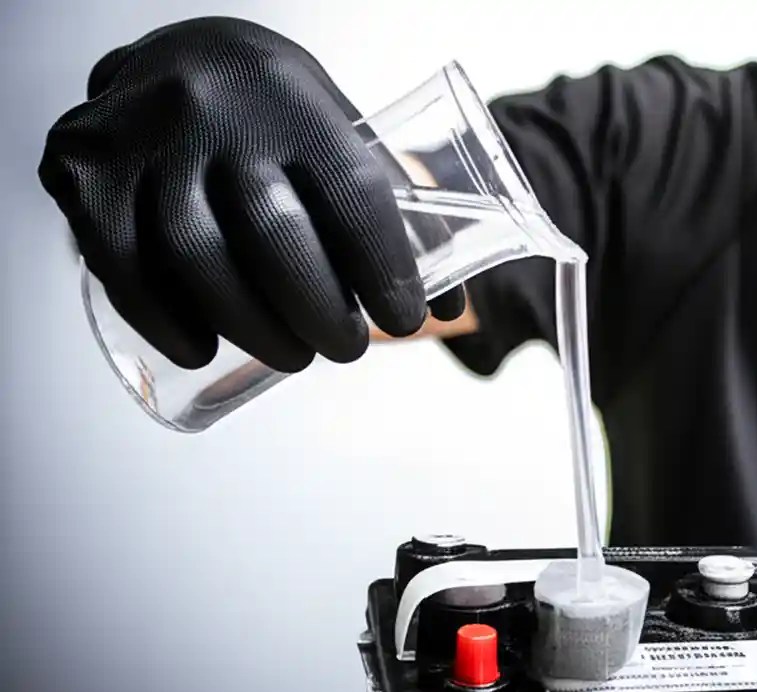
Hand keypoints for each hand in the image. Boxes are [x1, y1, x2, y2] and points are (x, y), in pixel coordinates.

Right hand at [38, 17, 463, 372]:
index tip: (403, 319)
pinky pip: (125, 269)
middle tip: (345, 348)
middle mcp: (214, 112)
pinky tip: (205, 347)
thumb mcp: (339, 128)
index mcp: (292, 97)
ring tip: (293, 354)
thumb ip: (394, 208)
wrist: (173, 52)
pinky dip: (169, 322)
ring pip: (198, 261)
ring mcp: (143, 140)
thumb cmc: (271, 107)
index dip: (386, 270)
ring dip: (255, 328)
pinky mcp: (84, 172)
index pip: (354, 193)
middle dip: (321, 313)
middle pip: (276, 237)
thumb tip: (451, 304)